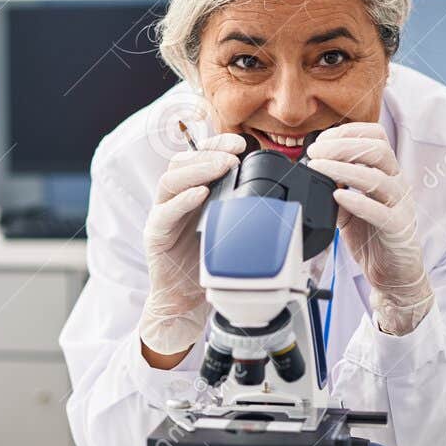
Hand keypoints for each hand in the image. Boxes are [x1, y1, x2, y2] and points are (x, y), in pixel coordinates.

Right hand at [137, 133, 246, 364]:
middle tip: (233, 154)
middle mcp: (176, 200)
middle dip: (209, 153)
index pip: (200, 158)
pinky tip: (200, 195)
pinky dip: (182, 201)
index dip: (218, 144)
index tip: (241, 143)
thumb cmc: (211, 267)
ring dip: (197, 170)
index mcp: (194, 194)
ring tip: (220, 167)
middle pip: (183, 162)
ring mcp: (163, 215)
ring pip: (171, 181)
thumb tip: (289, 206)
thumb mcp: (236, 234)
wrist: (188, 302)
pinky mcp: (156, 235)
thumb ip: (250, 216)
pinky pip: (166, 212)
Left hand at [306, 123, 433, 335]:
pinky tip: (337, 196)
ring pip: (377, 178)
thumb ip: (335, 188)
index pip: (376, 137)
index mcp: (388, 173)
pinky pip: (379, 211)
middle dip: (343, 146)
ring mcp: (400, 205)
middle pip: (377, 150)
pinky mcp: (398, 228)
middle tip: (315, 152)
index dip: (348, 132)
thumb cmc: (373, 236)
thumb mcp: (349, 207)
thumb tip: (311, 172)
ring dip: (343, 169)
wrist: (394, 273)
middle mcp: (397, 184)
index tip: (321, 140)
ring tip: (318, 168)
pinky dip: (357, 201)